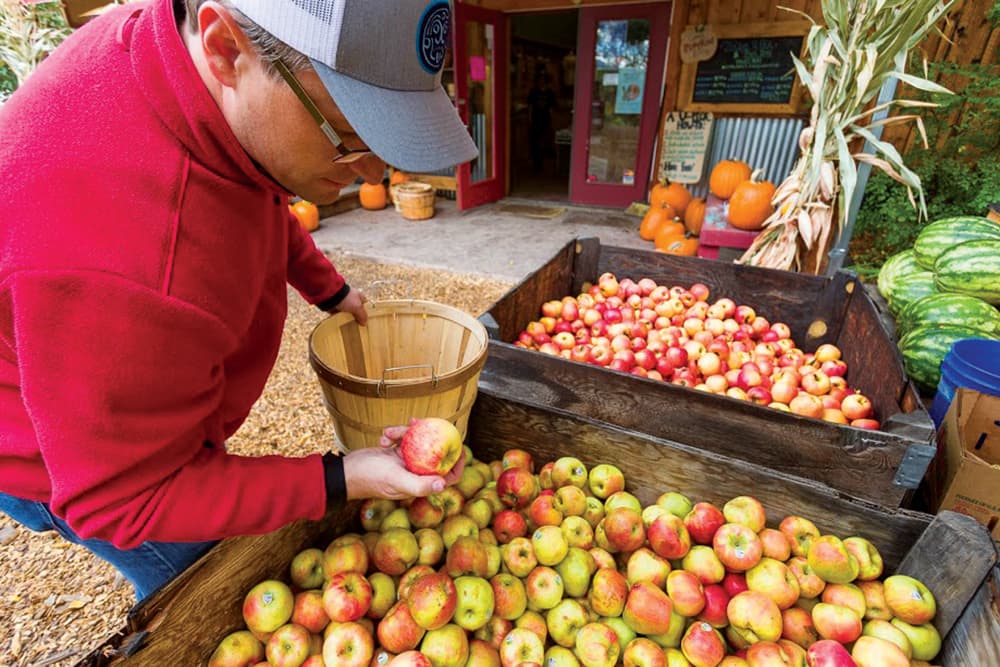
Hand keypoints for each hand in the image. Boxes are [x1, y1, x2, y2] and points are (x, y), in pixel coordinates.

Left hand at [336, 287, 367, 325]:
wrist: (331, 295)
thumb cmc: (347, 298)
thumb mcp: (358, 307)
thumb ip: (362, 315)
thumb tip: (365, 323)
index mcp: (359, 296)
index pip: (365, 304)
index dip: (366, 311)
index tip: (366, 320)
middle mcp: (352, 299)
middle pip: (356, 310)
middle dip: (356, 317)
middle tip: (358, 326)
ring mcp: (343, 303)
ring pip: (347, 313)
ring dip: (347, 319)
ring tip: (350, 328)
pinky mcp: (336, 307)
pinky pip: (340, 315)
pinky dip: (340, 319)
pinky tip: (342, 325)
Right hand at [342, 420, 465, 500]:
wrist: (345, 472)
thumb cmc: (370, 477)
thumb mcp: (396, 479)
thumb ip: (419, 485)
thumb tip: (444, 485)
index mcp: (420, 484)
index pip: (447, 477)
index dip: (457, 463)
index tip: (459, 446)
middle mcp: (415, 474)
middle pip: (434, 455)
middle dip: (432, 438)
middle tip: (427, 423)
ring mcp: (405, 463)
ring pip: (417, 443)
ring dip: (405, 433)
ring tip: (390, 432)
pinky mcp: (395, 453)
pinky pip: (403, 439)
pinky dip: (395, 435)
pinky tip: (383, 437)